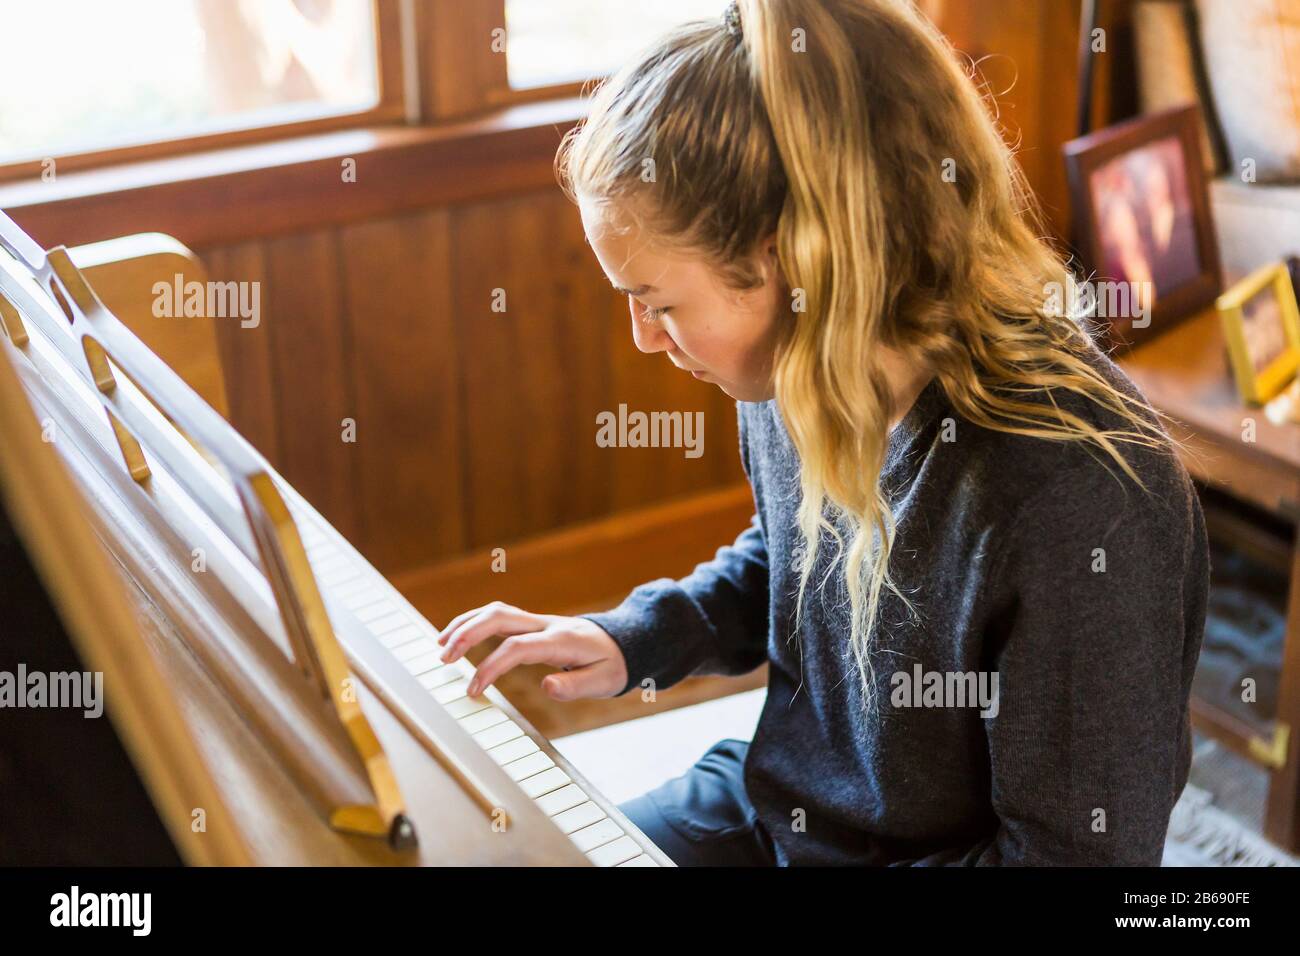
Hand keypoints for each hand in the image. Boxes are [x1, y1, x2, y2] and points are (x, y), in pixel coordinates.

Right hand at [435, 601, 628, 700]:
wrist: (625, 641)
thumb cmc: (613, 664)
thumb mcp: (604, 681)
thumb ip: (575, 686)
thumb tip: (546, 686)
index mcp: (560, 641)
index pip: (517, 647)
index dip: (491, 666)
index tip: (473, 689)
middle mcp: (546, 625)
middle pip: (499, 617)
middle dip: (467, 634)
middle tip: (444, 659)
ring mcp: (538, 621)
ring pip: (495, 611)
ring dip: (466, 624)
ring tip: (441, 645)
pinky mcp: (533, 623)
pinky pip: (499, 615)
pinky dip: (474, 622)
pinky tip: (458, 636)